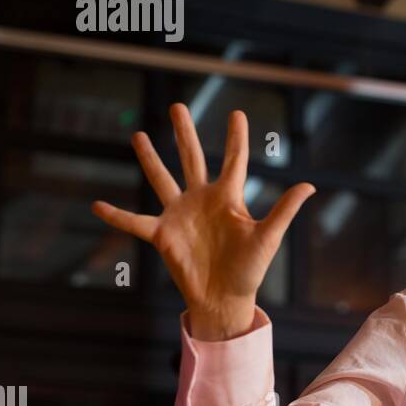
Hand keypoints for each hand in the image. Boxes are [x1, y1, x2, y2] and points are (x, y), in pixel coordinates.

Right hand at [92, 103, 314, 340]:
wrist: (225, 299)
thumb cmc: (250, 269)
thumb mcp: (268, 237)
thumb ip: (284, 209)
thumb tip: (309, 185)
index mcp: (228, 198)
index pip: (234, 160)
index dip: (236, 137)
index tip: (237, 113)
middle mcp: (202, 200)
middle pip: (192, 158)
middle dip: (185, 133)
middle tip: (177, 107)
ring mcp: (180, 215)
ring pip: (161, 179)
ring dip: (150, 159)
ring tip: (138, 135)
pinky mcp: (162, 235)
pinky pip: (135, 222)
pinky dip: (116, 216)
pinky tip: (96, 205)